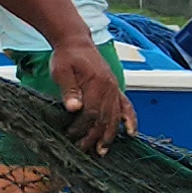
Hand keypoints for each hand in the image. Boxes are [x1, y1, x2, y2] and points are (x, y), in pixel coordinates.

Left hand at [51, 39, 127, 153]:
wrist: (76, 42)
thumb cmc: (66, 56)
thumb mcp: (61, 70)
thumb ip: (68, 89)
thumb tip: (74, 108)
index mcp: (97, 82)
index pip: (92, 112)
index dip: (83, 127)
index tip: (71, 135)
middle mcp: (109, 87)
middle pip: (105, 118)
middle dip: (95, 136)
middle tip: (84, 149)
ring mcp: (114, 89)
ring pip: (115, 116)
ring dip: (110, 134)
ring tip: (102, 150)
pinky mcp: (115, 89)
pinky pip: (126, 106)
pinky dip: (130, 119)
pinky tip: (130, 133)